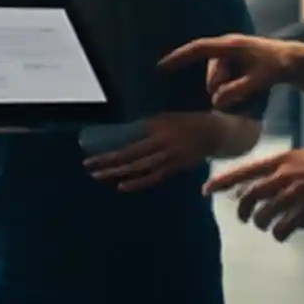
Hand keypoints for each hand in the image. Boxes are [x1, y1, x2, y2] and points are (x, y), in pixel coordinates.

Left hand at [84, 113, 222, 192]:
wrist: (215, 133)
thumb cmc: (187, 122)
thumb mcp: (166, 118)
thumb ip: (148, 126)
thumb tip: (126, 134)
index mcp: (158, 126)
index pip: (128, 137)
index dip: (111, 145)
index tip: (93, 149)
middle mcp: (161, 143)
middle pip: (130, 154)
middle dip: (108, 161)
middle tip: (88, 165)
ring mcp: (168, 158)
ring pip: (139, 168)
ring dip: (117, 172)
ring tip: (98, 176)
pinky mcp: (174, 168)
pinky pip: (153, 177)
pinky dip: (137, 183)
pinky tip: (122, 186)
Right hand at [159, 34, 303, 109]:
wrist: (296, 61)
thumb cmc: (278, 68)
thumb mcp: (259, 82)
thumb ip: (237, 92)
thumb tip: (215, 101)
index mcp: (230, 46)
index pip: (198, 49)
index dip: (178, 58)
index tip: (160, 67)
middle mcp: (228, 46)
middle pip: (211, 71)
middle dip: (217, 87)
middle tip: (232, 102)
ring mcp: (232, 53)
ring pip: (218, 77)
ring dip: (225, 89)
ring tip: (244, 96)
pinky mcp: (237, 61)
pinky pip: (225, 76)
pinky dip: (230, 87)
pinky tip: (244, 93)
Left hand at [204, 146, 303, 241]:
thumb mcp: (299, 156)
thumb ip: (277, 169)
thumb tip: (256, 184)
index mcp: (280, 160)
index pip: (243, 171)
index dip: (222, 182)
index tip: (206, 190)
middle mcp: (284, 176)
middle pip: (249, 197)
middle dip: (243, 210)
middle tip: (245, 218)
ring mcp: (296, 193)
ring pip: (264, 215)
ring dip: (262, 224)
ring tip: (267, 225)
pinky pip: (283, 228)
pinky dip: (279, 233)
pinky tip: (283, 233)